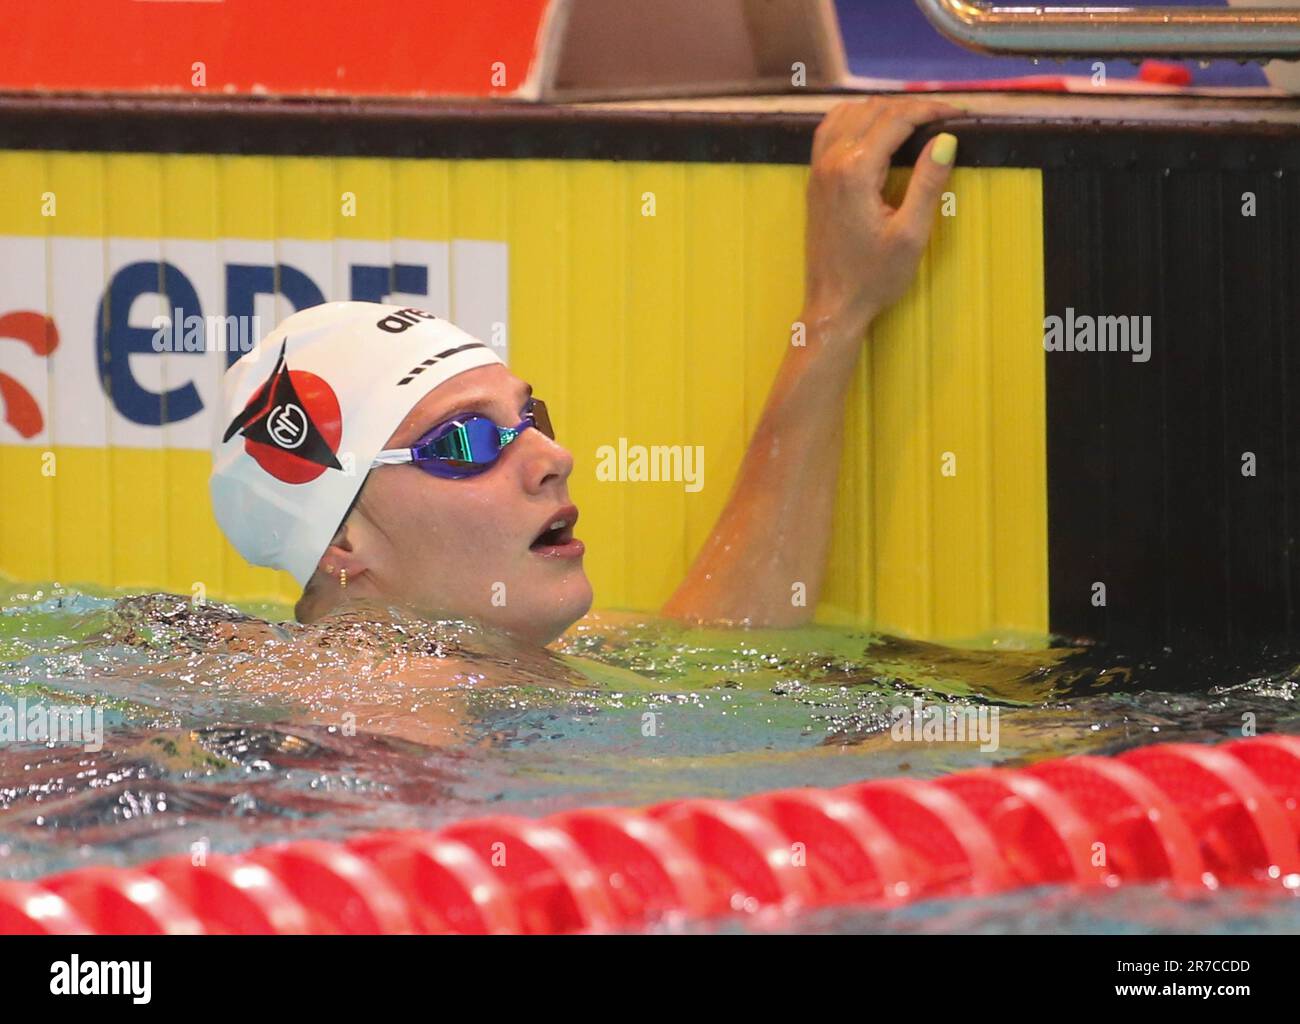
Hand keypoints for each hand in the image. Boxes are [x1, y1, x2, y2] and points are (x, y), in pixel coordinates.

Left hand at [803, 98, 960, 333]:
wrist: (833, 305)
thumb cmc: (873, 277)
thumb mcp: (911, 234)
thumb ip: (927, 183)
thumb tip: (946, 139)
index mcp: (856, 171)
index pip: (897, 118)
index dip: (930, 110)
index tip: (957, 115)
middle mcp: (831, 161)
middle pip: (874, 110)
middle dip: (911, 107)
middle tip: (943, 118)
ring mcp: (818, 168)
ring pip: (850, 113)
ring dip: (883, 109)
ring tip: (916, 121)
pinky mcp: (814, 179)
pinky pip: (830, 129)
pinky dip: (855, 118)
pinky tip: (874, 127)